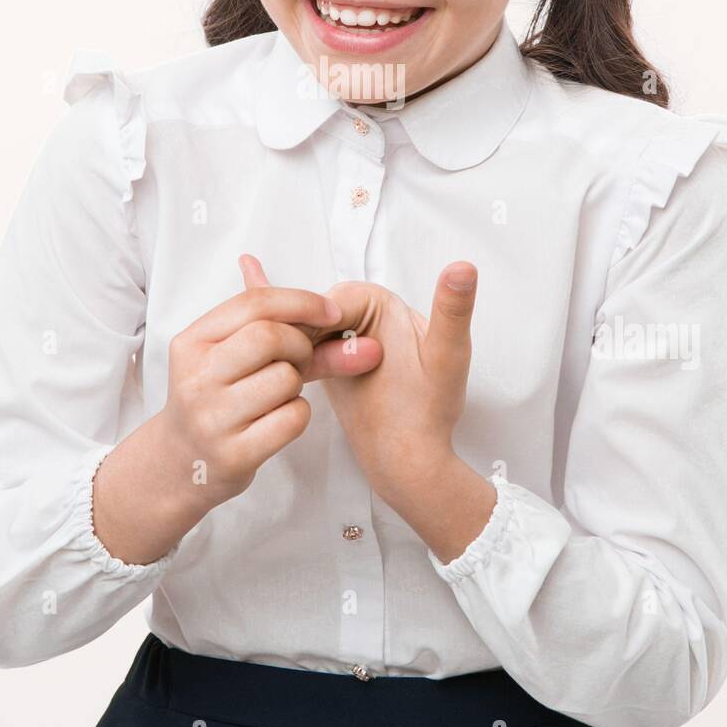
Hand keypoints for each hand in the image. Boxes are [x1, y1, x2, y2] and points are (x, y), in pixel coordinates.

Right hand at [160, 281, 382, 514]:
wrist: (182, 463)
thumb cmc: (214, 399)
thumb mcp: (227, 354)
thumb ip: (277, 323)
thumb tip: (340, 304)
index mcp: (192, 342)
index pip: (254, 303)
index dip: (302, 302)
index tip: (330, 312)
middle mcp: (197, 378)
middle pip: (271, 337)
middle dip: (300, 345)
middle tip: (297, 361)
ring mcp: (212, 418)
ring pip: (286, 379)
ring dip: (297, 384)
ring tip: (277, 393)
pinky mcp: (234, 454)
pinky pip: (293, 418)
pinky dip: (298, 414)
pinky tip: (277, 419)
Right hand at [238, 254, 477, 500]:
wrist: (408, 459)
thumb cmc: (431, 413)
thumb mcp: (446, 356)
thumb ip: (453, 309)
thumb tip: (465, 267)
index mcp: (382, 301)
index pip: (328, 301)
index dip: (311, 327)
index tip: (303, 357)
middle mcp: (361, 311)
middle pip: (309, 315)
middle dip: (298, 341)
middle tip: (293, 376)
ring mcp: (341, 334)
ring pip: (299, 333)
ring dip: (287, 352)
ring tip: (292, 383)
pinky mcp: (328, 358)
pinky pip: (300, 345)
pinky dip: (281, 343)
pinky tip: (260, 326)